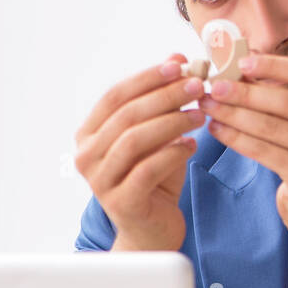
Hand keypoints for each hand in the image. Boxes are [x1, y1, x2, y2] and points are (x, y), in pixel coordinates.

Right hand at [74, 54, 206, 250]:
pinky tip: (193, 144)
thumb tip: (177, 58)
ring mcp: (100, 181)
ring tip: (200, 114)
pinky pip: (148, 169)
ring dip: (171, 121)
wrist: (153, 229)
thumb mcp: (160, 134)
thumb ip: (164, 100)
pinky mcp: (121, 202)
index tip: (180, 64)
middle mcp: (87, 156)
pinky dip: (173, 153)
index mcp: (90, 134)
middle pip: (126, 115)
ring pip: (134, 140)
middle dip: (165, 95)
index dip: (147, 77)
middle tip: (197, 85)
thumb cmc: (155, 178)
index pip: (115, 96)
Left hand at [196, 54, 287, 268]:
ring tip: (210, 106)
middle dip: (245, 91)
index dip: (275, 66)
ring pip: (271, 125)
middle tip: (215, 86)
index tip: (243, 63)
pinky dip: (236, 137)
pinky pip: (264, 150)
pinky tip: (218, 129)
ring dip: (234, 113)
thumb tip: (247, 73)